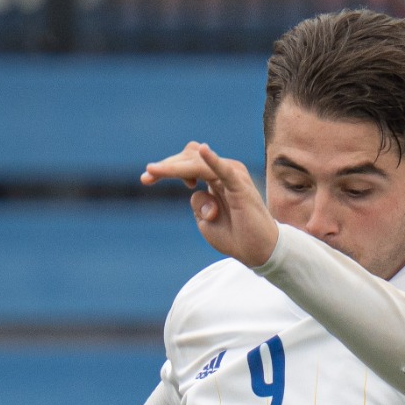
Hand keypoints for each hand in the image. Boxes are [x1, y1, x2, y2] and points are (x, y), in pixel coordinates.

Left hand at [141, 141, 278, 267]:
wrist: (259, 252)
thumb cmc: (235, 237)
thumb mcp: (206, 222)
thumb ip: (198, 205)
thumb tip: (194, 191)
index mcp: (215, 178)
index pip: (187, 162)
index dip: (166, 168)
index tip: (146, 180)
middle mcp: (223, 171)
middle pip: (189, 157)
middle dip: (166, 166)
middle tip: (147, 176)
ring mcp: (232, 176)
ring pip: (198, 164)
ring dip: (175, 169)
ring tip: (155, 172)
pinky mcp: (239, 185)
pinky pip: (223, 170)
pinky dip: (212, 160)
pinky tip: (203, 152)